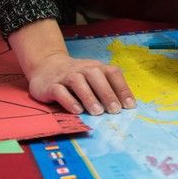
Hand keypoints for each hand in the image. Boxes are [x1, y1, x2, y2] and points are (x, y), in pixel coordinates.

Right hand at [8, 19, 134, 115]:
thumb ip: (107, 88)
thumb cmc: (77, 77)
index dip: (122, 88)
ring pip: (78, 82)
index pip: (112, 73)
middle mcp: (82, 69)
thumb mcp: (93, 78)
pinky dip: (69, 100)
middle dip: (107, 93)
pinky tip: (77, 111)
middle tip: (115, 110)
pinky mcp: (51, 85)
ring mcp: (66, 76)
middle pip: (96, 76)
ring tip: (98, 112)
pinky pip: (60, 91)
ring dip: (89, 97)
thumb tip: (125, 106)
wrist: (47, 66)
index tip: (130, 105)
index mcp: (96, 67)